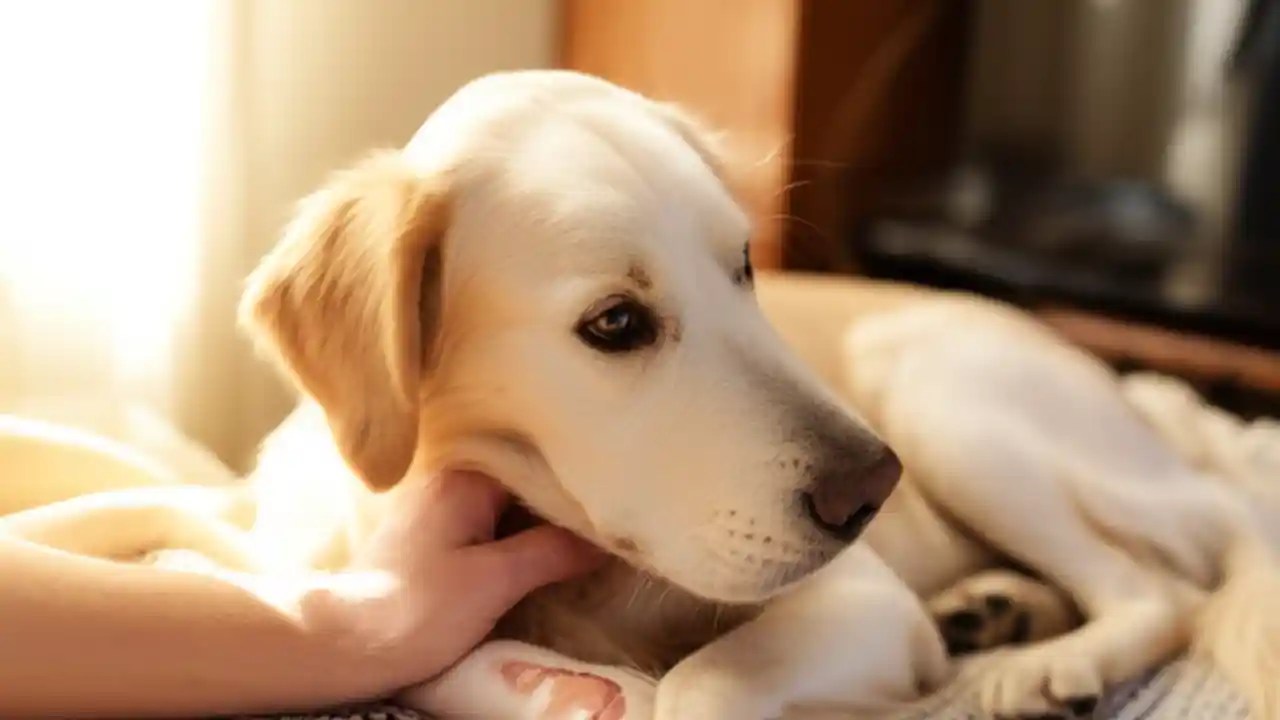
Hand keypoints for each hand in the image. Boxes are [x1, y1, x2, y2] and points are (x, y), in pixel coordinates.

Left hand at [313, 470, 604, 694]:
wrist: (343, 644)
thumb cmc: (419, 609)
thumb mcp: (497, 581)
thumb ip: (553, 552)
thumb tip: (603, 540)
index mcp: (465, 478)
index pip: (537, 471)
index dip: (574, 494)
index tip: (607, 512)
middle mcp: (444, 480)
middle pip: (518, 487)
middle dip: (553, 509)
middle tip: (597, 529)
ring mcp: (430, 508)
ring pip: (498, 508)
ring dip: (528, 527)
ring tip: (568, 545)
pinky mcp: (421, 537)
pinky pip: (478, 526)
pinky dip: (503, 539)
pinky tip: (523, 558)